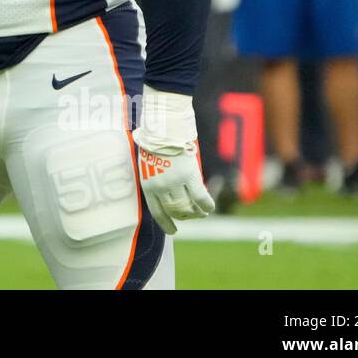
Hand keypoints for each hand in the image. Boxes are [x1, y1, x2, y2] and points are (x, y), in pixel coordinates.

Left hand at [132, 87, 215, 233]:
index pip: (157, 211)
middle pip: (175, 210)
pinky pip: (200, 197)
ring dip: (197, 212)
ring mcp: (175, 182)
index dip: (166, 223)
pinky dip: (206, 205)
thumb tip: (165, 189)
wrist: (163, 126)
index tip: (173, 231)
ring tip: (202, 212)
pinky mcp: (189, 176)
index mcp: (147, 184)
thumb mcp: (148, 163)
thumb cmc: (155, 142)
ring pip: (188, 207)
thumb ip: (155, 177)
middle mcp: (160, 187)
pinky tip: (210, 208)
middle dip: (184, 216)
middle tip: (192, 216)